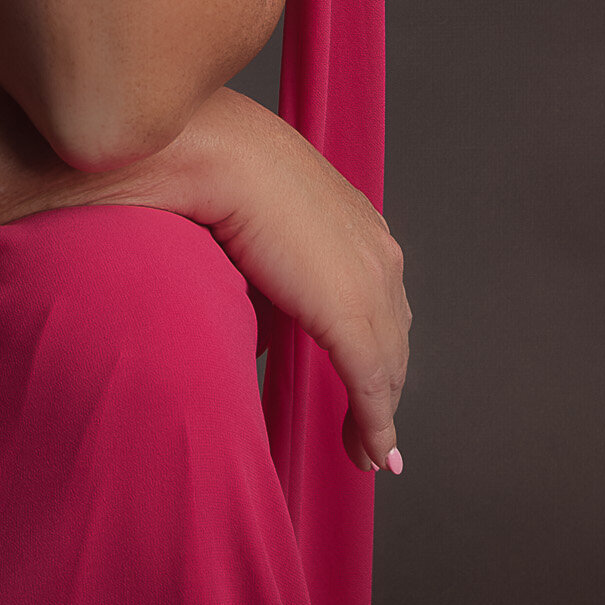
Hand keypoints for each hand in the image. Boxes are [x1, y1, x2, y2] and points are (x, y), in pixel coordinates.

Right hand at [70, 89, 411, 473]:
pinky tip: (371, 452)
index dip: (375, 343)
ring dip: (378, 412)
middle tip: (369, 428)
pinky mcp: (350, 311)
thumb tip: (256, 324)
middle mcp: (375, 248)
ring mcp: (371, 277)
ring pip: (388, 363)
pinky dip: (374, 424)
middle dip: (384, 385)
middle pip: (394, 334)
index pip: (379, 294)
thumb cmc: (210, 171)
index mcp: (354, 220)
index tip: (365, 379)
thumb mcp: (244, 229)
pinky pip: (371, 383)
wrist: (212, 152)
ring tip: (365, 448)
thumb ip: (259, 279)